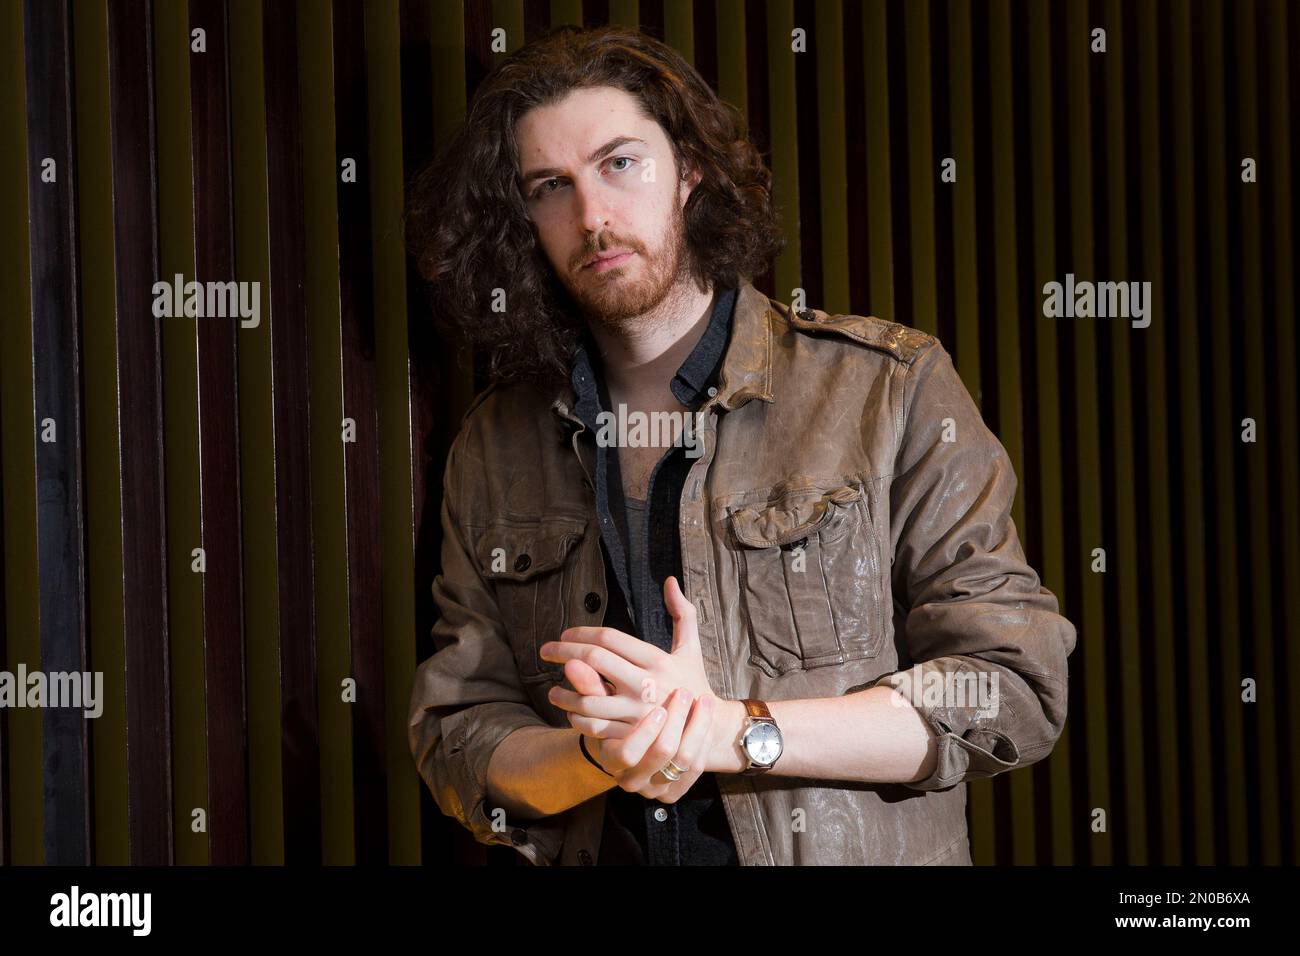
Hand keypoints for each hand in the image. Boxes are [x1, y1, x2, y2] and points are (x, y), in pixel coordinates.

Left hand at [540, 575, 716, 738]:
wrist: (707, 729)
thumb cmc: (694, 683)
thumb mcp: (691, 648)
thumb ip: (682, 613)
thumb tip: (670, 581)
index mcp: (657, 659)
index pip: (608, 638)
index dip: (581, 633)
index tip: (564, 634)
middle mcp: (646, 683)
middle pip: (593, 659)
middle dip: (563, 651)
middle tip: (546, 650)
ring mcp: (638, 712)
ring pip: (588, 698)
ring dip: (563, 692)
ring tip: (551, 690)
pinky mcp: (632, 735)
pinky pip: (595, 726)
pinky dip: (577, 718)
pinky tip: (571, 712)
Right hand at [583, 686, 715, 801]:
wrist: (641, 747)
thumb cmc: (615, 719)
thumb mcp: (601, 704)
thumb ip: (590, 687)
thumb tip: (573, 664)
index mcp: (612, 760)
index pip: (627, 754)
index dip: (645, 732)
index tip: (660, 707)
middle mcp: (632, 779)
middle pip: (663, 754)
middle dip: (677, 721)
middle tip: (684, 692)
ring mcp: (655, 786)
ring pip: (684, 758)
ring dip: (696, 725)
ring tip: (703, 697)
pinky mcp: (675, 790)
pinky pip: (697, 764)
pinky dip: (704, 735)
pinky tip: (708, 712)